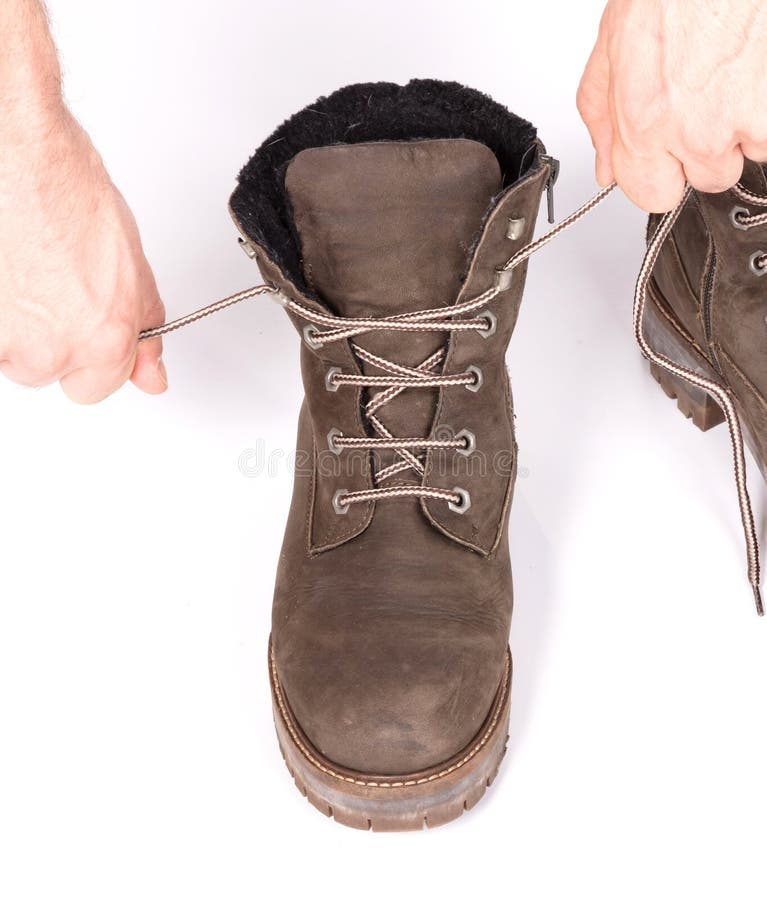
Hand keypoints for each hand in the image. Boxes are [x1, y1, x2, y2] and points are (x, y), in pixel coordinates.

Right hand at [0, 106, 166, 402]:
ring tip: (25, 274)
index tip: (84, 326)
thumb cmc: (71, 197)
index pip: (96, 388)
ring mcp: (6, 340)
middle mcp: (53, 351)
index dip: (91, 356)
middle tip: (51, 288)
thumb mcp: (133, 273)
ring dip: (15, 327)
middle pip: (47, 373)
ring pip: (11, 355)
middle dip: (49, 341)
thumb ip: (143, 334)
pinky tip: (6, 273)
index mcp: (104, 343)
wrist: (23, 158)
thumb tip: (153, 379)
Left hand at [577, 0, 766, 211]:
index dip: (660, 173)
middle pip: (706, 179)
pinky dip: (766, 108)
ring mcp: (743, 120)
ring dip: (743, 127)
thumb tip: (606, 169)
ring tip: (728, 78)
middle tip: (702, 101)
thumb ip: (602, 121)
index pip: (653, 196)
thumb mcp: (609, 52)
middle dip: (705, 149)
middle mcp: (695, 132)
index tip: (664, 153)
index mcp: (645, 126)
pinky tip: (750, 72)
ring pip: (749, 154)